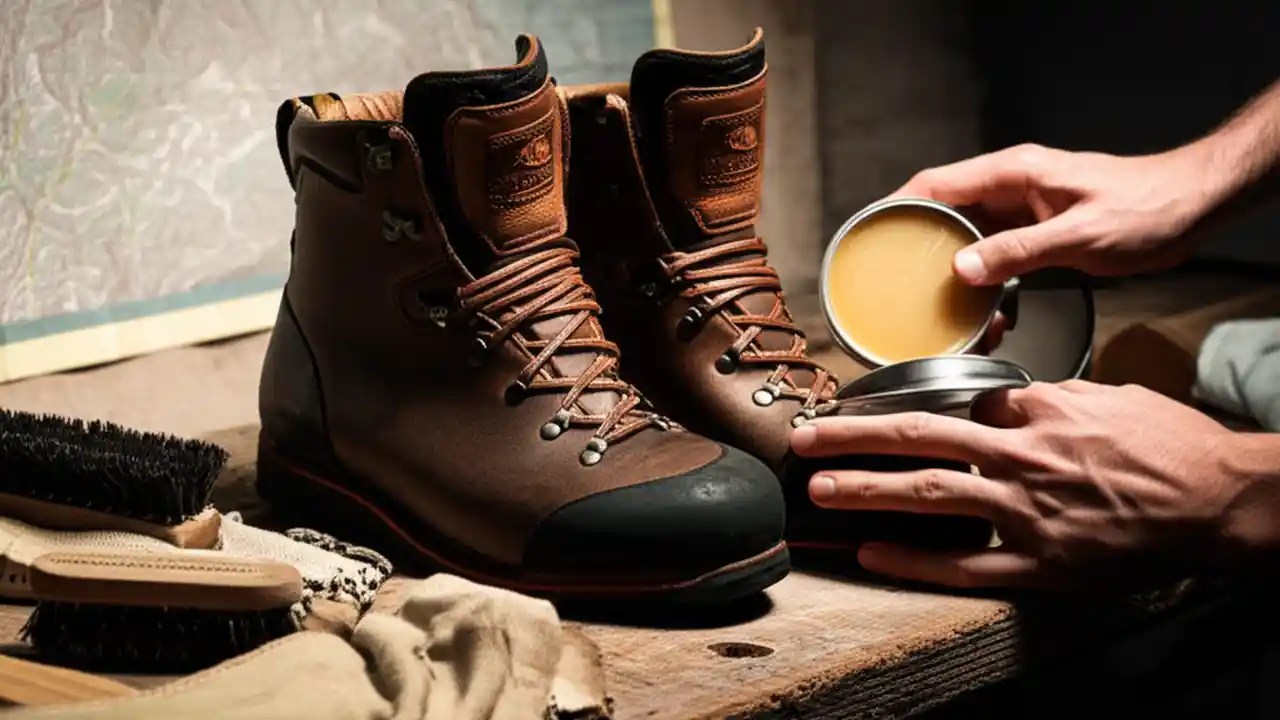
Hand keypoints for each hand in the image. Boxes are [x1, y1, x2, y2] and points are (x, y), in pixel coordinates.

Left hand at [790, 381, 1279, 590]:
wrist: (1222, 499)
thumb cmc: (1172, 446)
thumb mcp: (1105, 396)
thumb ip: (1045, 399)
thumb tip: (1006, 399)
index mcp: (1037, 413)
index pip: (955, 403)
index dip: (902, 407)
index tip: (863, 410)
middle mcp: (1022, 458)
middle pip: (920, 438)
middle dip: (855, 437)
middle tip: (806, 437)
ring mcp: (1027, 511)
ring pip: (932, 494)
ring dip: (868, 489)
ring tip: (821, 488)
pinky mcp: (1040, 562)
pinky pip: (965, 563)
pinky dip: (915, 560)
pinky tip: (872, 553)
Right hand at [890, 143, 1220, 285]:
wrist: (1193, 207)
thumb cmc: (1146, 208)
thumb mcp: (1078, 235)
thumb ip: (1018, 251)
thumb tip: (964, 268)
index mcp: (1014, 174)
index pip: (937, 184)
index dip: (899, 206)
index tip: (873, 233)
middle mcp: (1012, 189)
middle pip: (946, 215)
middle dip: (923, 251)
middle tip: (901, 285)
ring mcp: (1025, 211)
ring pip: (971, 242)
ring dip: (958, 275)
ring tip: (947, 311)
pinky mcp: (1040, 234)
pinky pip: (999, 258)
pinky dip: (989, 285)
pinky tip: (992, 315)